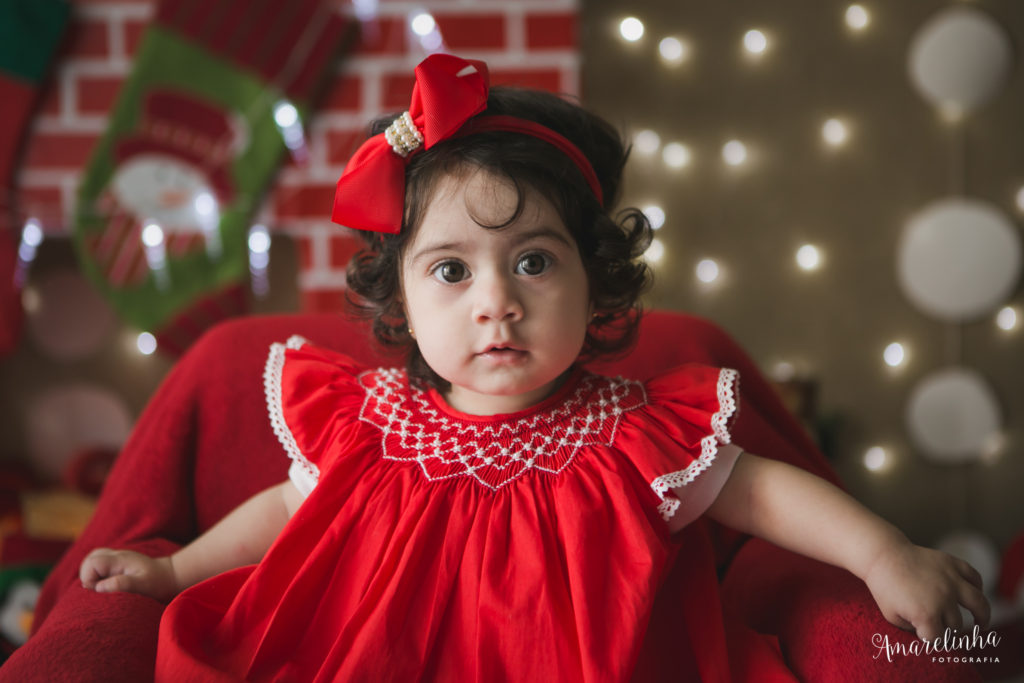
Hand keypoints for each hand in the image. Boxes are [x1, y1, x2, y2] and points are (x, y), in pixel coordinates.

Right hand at [79, 548, 178, 601]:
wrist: (171, 576)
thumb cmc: (157, 582)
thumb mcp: (143, 585)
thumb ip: (122, 584)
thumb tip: (98, 587)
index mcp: (120, 560)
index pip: (92, 563)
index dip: (89, 578)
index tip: (98, 590)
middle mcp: (116, 557)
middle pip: (89, 559)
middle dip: (87, 575)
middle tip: (98, 589)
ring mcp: (117, 560)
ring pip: (92, 561)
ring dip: (91, 575)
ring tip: (101, 587)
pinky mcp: (118, 565)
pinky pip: (99, 565)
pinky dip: (96, 575)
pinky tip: (105, 585)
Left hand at [863, 541, 989, 641]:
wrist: (883, 556)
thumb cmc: (884, 587)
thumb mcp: (892, 616)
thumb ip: (913, 629)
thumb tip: (931, 634)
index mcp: (926, 614)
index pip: (938, 638)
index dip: (931, 639)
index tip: (926, 636)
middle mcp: (943, 598)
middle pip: (955, 624)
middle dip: (947, 629)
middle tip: (944, 630)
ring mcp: (951, 580)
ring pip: (978, 605)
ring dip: (982, 617)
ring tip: (981, 625)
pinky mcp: (953, 564)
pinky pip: (975, 577)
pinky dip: (979, 587)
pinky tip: (976, 596)